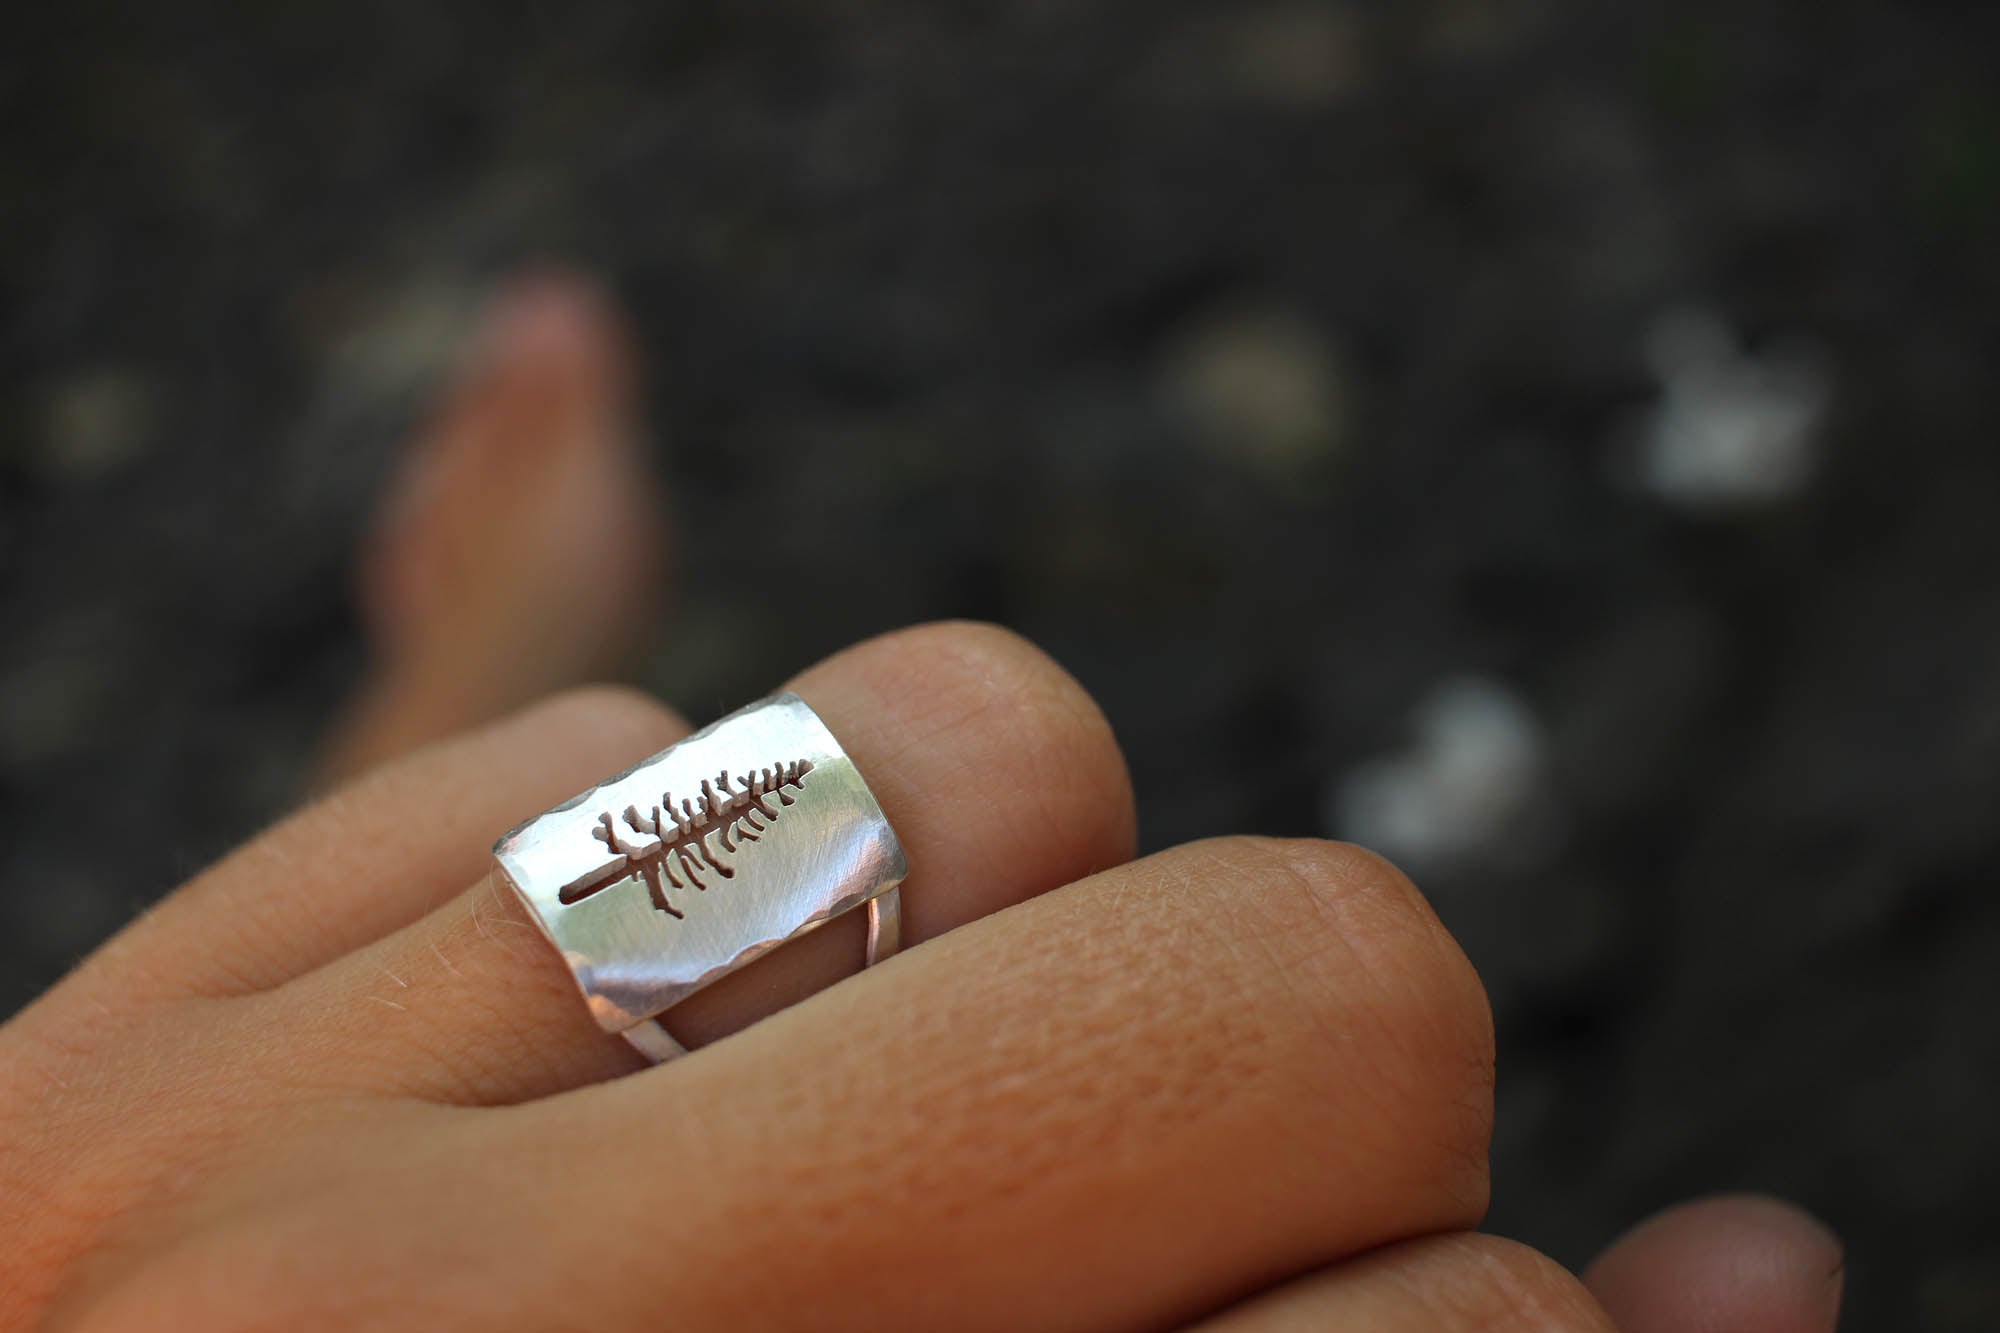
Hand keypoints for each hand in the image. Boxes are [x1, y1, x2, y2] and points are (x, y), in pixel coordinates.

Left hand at [0, 624, 1840, 1329]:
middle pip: (1303, 976)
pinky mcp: (111, 1033)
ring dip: (1017, 922)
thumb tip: (1769, 1261)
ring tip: (855, 1127)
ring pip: (964, 748)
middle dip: (1322, 1113)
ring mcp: (240, 1187)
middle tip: (1110, 1259)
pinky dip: (683, 873)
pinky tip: (605, 1078)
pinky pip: (587, 727)